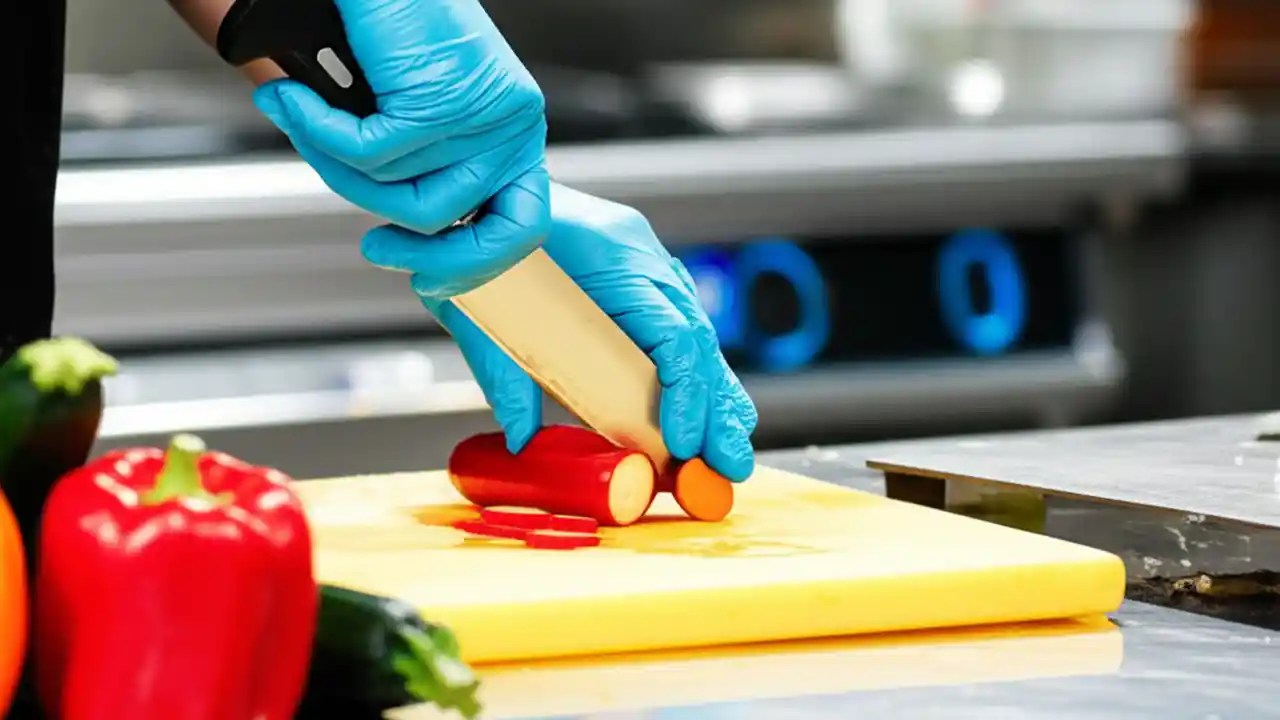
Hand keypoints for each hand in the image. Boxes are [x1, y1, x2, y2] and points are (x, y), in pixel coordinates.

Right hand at [251, 0, 547, 241]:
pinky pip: (366, 153)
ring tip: (307, 122)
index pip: (521, 224)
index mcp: (513, 133)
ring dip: (338, 166)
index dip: (475, 263)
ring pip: (400, 194)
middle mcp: (511, 128)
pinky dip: (317, 128)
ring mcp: (480, 118)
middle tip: (376, 251)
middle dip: (411, 248)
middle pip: (455, 224)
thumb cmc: (392, 21)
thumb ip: (416, 165)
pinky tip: (295, 99)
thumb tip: (402, 234)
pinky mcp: (439, 103)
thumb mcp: (416, 105)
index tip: (431, 278)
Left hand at [362, 183, 758, 481]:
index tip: (680, 441)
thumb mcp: (478, 310)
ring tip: (732, 447)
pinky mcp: (639, 274)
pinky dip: (696, 372)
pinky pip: (677, 325)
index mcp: (611, 257)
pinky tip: (713, 409)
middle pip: (696, 339)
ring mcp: (645, 262)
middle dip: (716, 409)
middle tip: (730, 466)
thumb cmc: (476, 243)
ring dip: (716, 395)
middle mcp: (641, 256)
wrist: (476, 191)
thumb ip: (504, 374)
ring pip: (695, 334)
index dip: (683, 391)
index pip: (670, 332)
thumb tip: (524, 440)